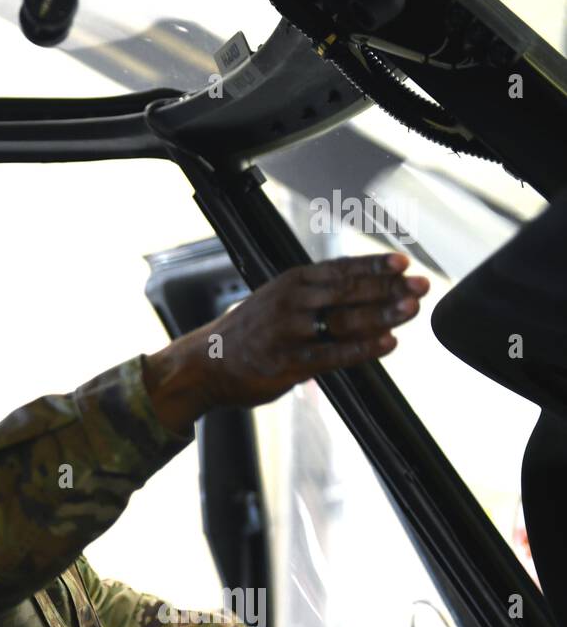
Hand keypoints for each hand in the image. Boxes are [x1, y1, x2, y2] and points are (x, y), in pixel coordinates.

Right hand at [146, 253, 429, 433]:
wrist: (206, 362)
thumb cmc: (246, 333)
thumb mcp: (275, 300)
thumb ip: (312, 294)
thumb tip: (361, 291)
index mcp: (290, 283)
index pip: (340, 269)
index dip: (375, 265)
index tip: (404, 263)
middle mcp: (291, 302)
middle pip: (349, 291)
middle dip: (389, 287)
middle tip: (420, 286)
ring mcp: (291, 333)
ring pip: (346, 320)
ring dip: (383, 314)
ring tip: (410, 310)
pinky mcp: (290, 363)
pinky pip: (335, 354)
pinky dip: (364, 348)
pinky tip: (388, 343)